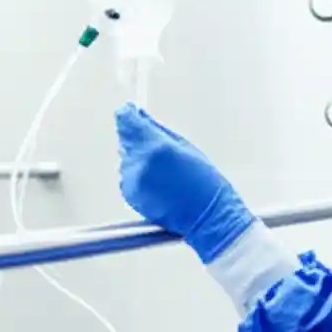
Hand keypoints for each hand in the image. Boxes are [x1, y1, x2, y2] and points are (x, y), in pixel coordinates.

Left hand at [115, 103, 254, 262]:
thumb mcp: (186, 147)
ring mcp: (132, 181)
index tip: (133, 113)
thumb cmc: (204, 183)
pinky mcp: (129, 195)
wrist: (207, 218)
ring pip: (126, 157)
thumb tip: (139, 116)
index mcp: (155, 147)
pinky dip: (139, 175)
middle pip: (125, 138)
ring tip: (164, 171)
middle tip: (162, 151)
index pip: (125, 120)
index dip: (129, 114)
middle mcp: (139, 163)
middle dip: (138, 139)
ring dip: (139, 158)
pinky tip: (159, 183)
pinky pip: (127, 175)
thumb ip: (158, 130)